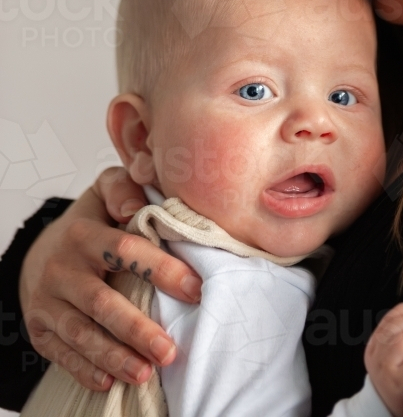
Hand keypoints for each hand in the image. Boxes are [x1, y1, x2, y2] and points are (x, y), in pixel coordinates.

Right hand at [18, 167, 202, 391]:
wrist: (39, 253)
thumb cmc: (90, 223)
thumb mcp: (104, 192)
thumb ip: (123, 187)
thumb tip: (136, 207)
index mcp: (84, 234)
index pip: (126, 250)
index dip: (162, 270)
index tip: (195, 289)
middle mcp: (62, 269)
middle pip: (101, 303)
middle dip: (136, 329)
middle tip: (169, 350)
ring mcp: (48, 302)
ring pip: (81, 334)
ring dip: (114, 357)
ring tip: (146, 373)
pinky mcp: (40, 330)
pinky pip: (63, 354)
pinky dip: (86, 370)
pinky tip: (110, 382)